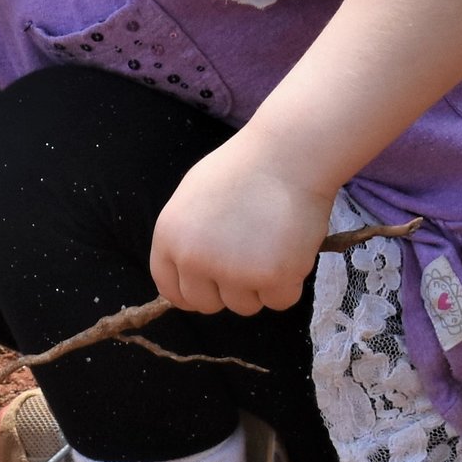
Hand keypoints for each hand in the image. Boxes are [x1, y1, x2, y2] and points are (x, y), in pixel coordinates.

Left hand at [150, 134, 334, 315]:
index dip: (192, 293)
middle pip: (206, 304)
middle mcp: (194, 259)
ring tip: (271, 247)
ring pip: (245, 306)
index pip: (171, 289)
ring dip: (260, 286)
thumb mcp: (191, 199)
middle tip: (249, 261)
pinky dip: (289, 284)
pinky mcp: (272, 277)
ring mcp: (232, 271)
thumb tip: (189, 275)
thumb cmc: (243, 169)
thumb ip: (186, 237)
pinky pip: (280, 301)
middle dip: (228, 290)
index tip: (210, 289)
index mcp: (169, 239)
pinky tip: (291, 251)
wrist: (288, 155)